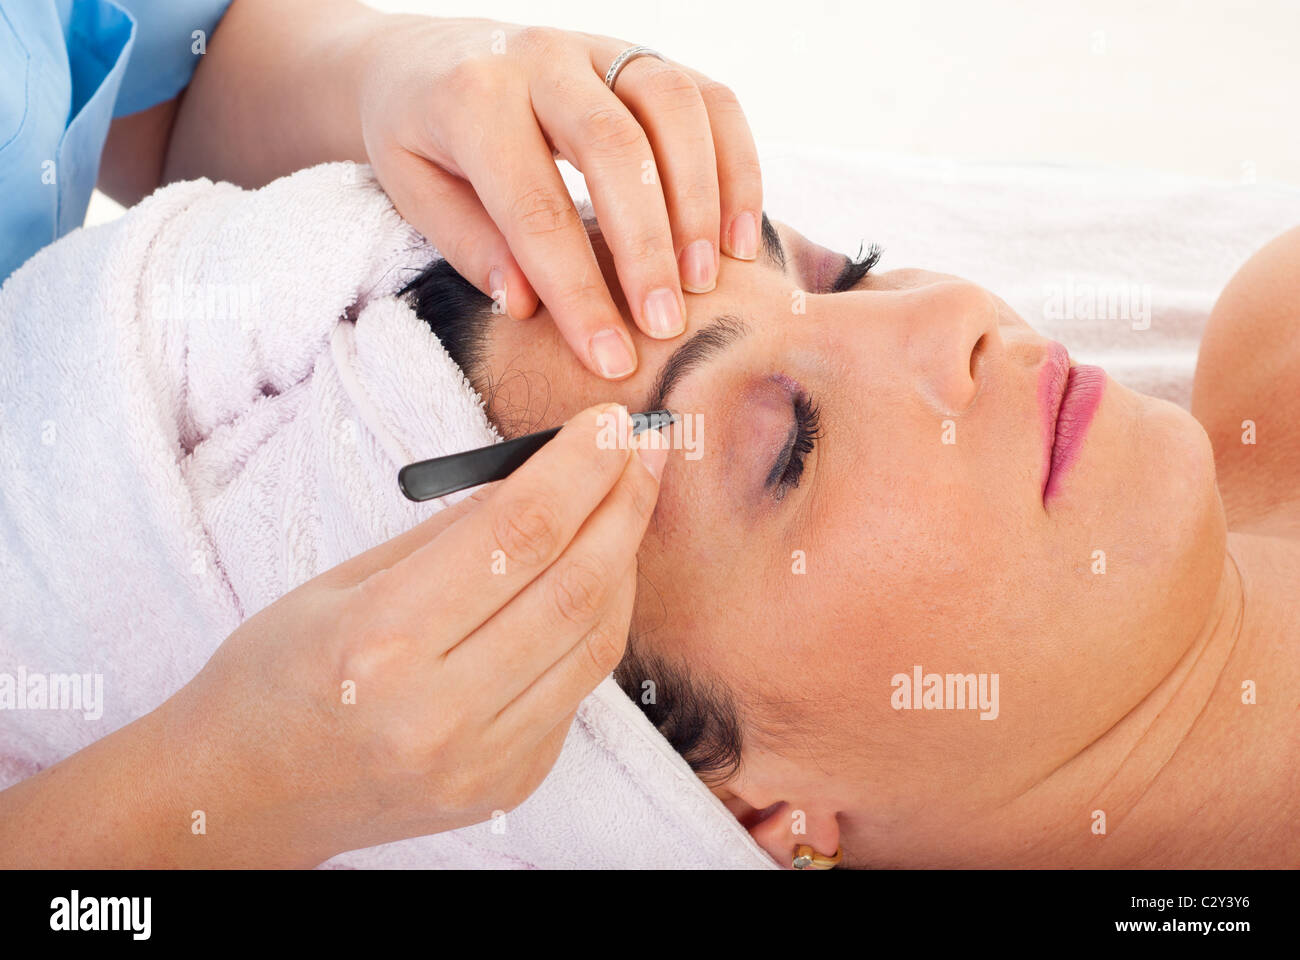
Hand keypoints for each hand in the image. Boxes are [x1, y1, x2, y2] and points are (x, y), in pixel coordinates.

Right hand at [154, 404, 663, 864]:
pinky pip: (578, 688)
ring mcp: (482, 762)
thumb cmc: (276, 674)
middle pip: (575, 586)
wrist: (244, 794)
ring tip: (625, 506)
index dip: (579, 469)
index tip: (611, 425)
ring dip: (624, 562)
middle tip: (642, 452)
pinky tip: (592, 580)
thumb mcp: (343, 582)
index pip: (520, 534)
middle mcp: (440, 712)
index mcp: (382, 643)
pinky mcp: (509, 786)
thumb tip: (542, 477)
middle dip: (623, 505)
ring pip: (596, 641)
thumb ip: (450, 535)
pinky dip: (596, 624)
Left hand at [357, 18, 763, 378]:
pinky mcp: (643, 56)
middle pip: (614, 148)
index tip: (609, 358)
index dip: (577, 290)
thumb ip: (470, 245)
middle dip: (647, 246)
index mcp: (473, 99)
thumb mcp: (414, 192)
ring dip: (701, 200)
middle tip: (666, 323)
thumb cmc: (421, 136)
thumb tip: (528, 304)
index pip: (534, 207)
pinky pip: (710, 99)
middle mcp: (541, 58)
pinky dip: (737, 167)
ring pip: (674, 106)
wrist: (425, 55)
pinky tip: (738, 237)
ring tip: (707, 280)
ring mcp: (599, 49)